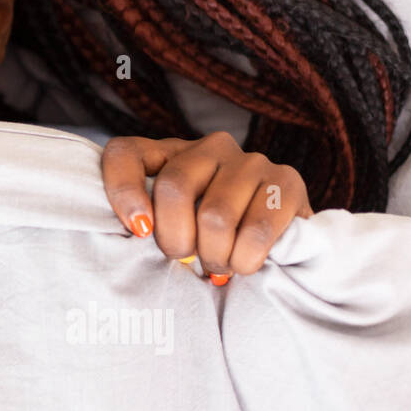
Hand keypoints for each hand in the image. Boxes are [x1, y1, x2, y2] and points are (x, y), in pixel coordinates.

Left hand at [99, 131, 313, 282]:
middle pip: (174, 188)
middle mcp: (211, 146)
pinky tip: (244, 263)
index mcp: (170, 152)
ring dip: (214, 255)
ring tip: (219, 264)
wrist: (283, 244)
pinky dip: (244, 259)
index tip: (139, 231)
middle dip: (176, 239)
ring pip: (215, 216)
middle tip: (188, 259)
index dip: (122, 191)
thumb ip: (145, 220)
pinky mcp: (288, 182)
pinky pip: (257, 230)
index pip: (124, 154)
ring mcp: (252, 161)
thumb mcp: (169, 228)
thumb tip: (139, 228)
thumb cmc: (209, 240)